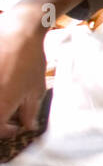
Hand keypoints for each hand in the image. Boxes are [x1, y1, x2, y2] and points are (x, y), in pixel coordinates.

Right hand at [0, 4, 50, 138]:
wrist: (17, 33)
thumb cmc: (30, 62)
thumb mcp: (36, 90)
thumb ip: (29, 112)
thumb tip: (27, 126)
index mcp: (1, 105)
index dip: (5, 132)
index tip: (15, 127)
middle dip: (0, 121)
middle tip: (9, 118)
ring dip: (0, 104)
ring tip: (6, 98)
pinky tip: (3, 85)